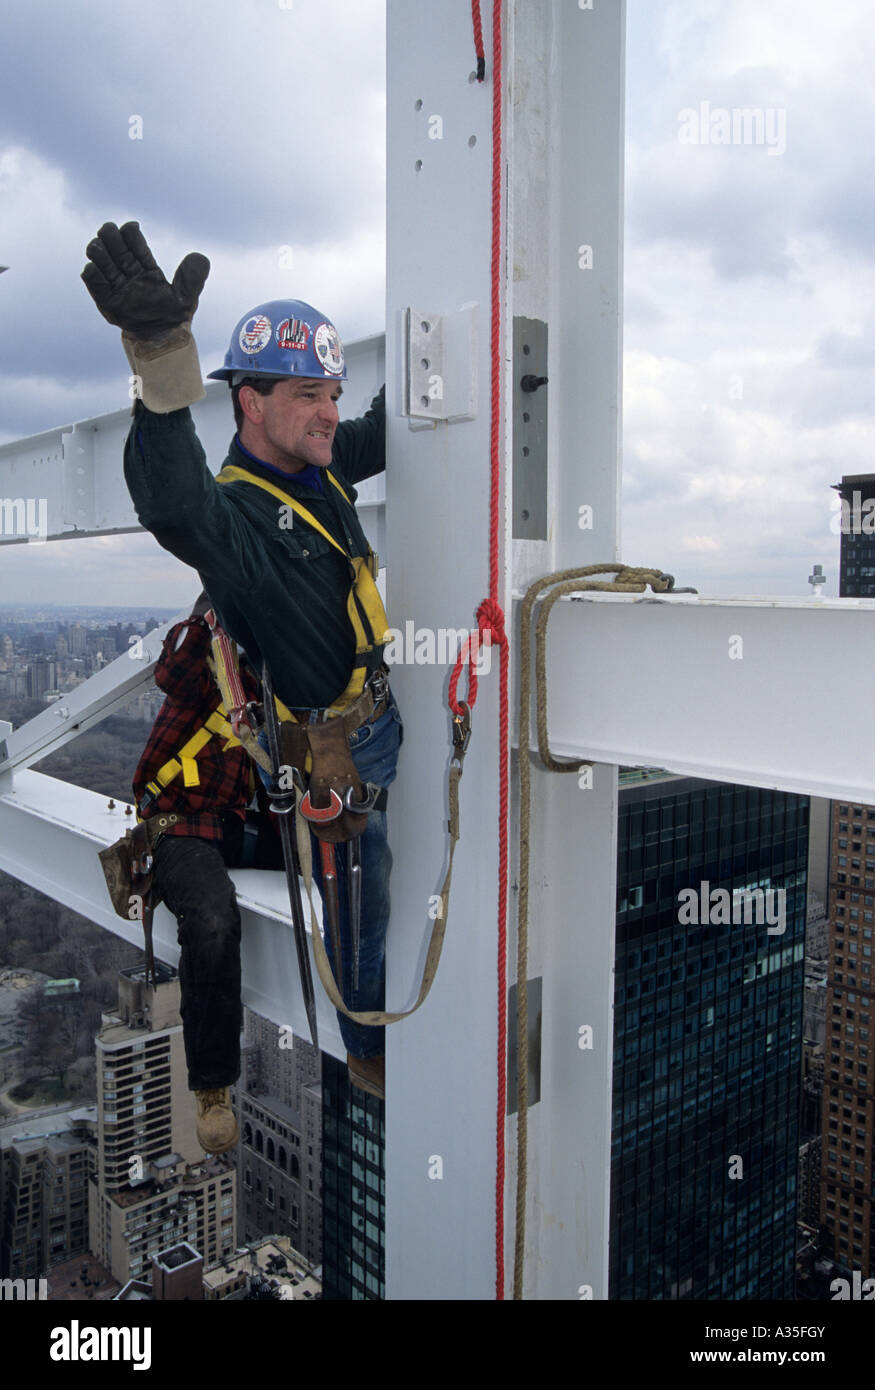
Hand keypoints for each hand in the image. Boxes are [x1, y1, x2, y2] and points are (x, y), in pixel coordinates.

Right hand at [81, 221, 209, 339]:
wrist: (159, 340)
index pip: (134, 241)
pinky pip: (91, 279)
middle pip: (113, 243)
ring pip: (99, 256)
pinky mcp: (105, 299)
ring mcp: (115, 284)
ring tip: (100, 250)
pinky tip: (97, 270)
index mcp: (147, 267)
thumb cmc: (173, 317)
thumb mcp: (187, 298)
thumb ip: (193, 278)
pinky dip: (92, 271)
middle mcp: (129, 272)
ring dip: (98, 249)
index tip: (131, 228)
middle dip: (109, 234)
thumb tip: (199, 256)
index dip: (130, 232)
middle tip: (108, 232)